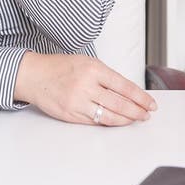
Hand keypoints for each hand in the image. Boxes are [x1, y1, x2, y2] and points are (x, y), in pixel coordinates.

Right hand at [14, 52, 156, 125]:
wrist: (34, 75)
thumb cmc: (60, 67)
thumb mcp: (85, 62)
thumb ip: (105, 76)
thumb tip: (128, 92)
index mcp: (93, 68)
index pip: (124, 86)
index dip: (141, 98)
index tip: (151, 104)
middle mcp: (86, 85)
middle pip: (120, 104)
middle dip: (137, 111)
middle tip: (146, 114)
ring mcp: (78, 102)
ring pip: (109, 116)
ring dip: (126, 120)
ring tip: (135, 119)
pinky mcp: (71, 115)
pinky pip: (95, 122)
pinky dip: (108, 122)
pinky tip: (116, 121)